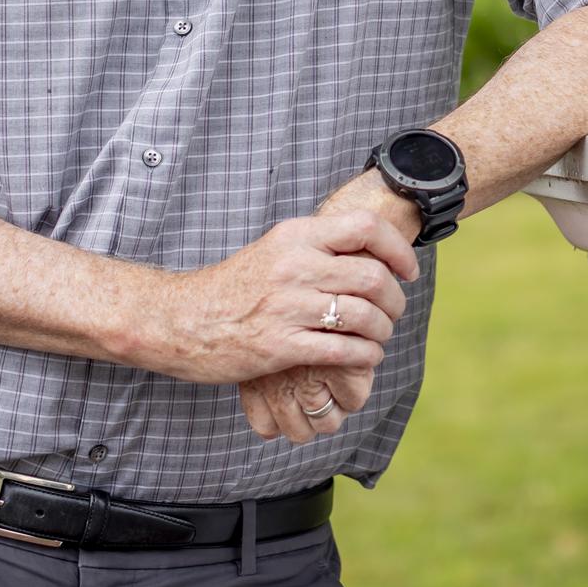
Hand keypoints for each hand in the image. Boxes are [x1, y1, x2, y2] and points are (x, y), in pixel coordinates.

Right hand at [239, 171, 424, 442]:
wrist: (180, 320)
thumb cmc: (233, 288)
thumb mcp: (273, 250)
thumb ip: (316, 247)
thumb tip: (368, 248)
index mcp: (295, 236)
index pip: (365, 227)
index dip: (397, 249)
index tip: (407, 271)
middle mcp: (293, 266)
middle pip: (372, 277)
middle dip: (395, 300)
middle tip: (392, 313)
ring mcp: (286, 306)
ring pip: (363, 316)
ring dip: (382, 332)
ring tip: (377, 339)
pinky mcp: (279, 345)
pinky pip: (342, 351)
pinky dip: (364, 357)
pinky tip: (363, 359)